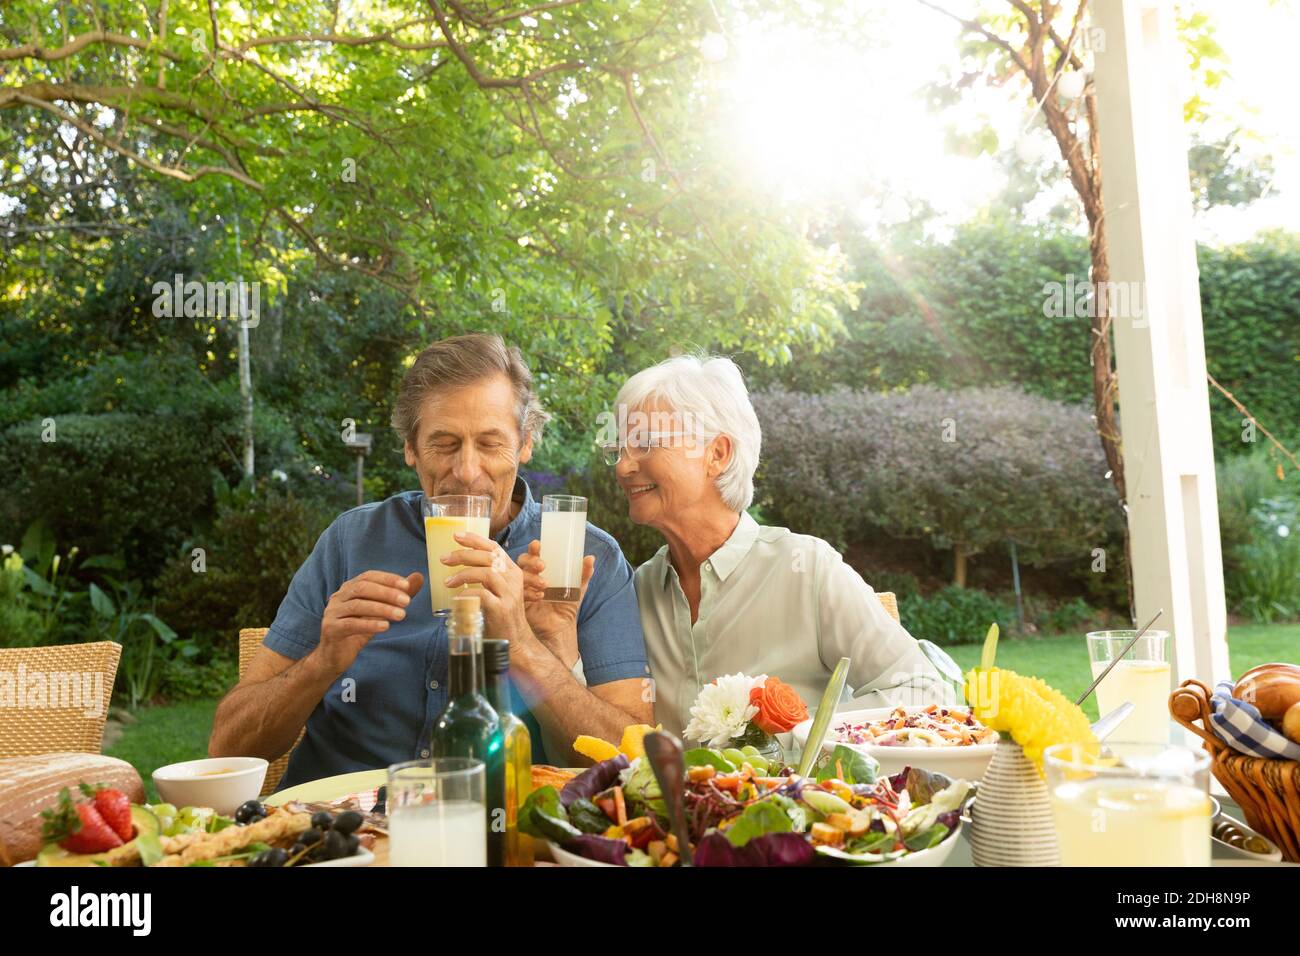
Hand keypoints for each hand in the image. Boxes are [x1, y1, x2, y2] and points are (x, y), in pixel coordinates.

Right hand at [315, 570, 422, 675]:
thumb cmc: (359, 629)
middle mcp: (339, 597)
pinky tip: (385, 626)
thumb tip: (418, 577)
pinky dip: (369, 624)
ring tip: (401, 615)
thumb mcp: (380, 611)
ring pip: (357, 606)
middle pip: (362, 588)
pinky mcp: (330, 629)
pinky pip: (350, 625)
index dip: (387, 579)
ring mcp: (332, 612)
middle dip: (387, 593)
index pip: (368, 576)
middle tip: (407, 602)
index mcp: (349, 588)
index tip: (406, 585)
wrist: (335, 655)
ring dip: (382, 609)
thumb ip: (397, 595)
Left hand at [442, 532, 530, 642]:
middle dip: (463, 554)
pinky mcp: (502, 609)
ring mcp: (509, 594)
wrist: (515, 641)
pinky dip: (466, 593)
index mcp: (513, 571)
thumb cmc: (501, 615)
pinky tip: (456, 597)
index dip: (475, 539)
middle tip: (444, 559)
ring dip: (463, 574)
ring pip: (486, 573)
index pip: (495, 548)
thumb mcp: (498, 590)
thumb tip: (462, 561)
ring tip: (448, 582)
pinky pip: (482, 595)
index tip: (456, 536)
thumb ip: (487, 576)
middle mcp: (514, 580)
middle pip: (488, 557)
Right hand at [517, 541, 593, 666]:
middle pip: (522, 561)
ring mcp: (523, 588)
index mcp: (541, 569)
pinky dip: (529, 592)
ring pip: (519, 576)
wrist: (560, 627)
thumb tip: (591, 558)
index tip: (538, 545)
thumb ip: (584, 573)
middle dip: (531, 561)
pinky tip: (539, 596)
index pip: (533, 553)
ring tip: (545, 584)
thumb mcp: (577, 588)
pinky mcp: (519, 601)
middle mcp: (530, 576)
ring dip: (531, 577)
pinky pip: (518, 593)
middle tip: (543, 566)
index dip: (533, 548)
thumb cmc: (566, 604)